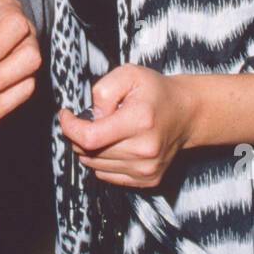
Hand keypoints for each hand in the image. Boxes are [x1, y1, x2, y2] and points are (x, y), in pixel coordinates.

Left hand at [58, 65, 190, 188]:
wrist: (186, 113)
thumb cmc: (155, 91)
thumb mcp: (129, 74)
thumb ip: (103, 90)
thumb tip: (90, 116)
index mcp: (140, 121)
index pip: (89, 137)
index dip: (69, 127)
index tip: (66, 115)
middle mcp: (145, 150)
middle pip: (90, 153)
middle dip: (78, 135)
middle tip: (88, 120)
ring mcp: (147, 168)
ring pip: (95, 166)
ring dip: (90, 149)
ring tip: (104, 131)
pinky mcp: (147, 179)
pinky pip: (107, 175)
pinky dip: (102, 161)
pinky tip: (115, 144)